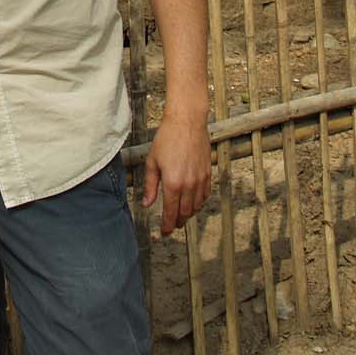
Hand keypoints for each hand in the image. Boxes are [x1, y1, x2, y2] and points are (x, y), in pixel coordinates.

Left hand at [142, 110, 212, 235]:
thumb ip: (150, 186)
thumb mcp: (152, 162)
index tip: (164, 232)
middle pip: (185, 212)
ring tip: (181, 215)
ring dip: (188, 213)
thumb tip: (147, 204)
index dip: (168, 225)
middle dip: (178, 222)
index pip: (171, 212)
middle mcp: (189, 185)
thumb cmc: (167, 139)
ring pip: (196, 206)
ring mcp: (200, 180)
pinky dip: (199, 202)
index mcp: (173, 183)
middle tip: (172, 226)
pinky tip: (193, 202)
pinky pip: (205, 195)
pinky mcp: (207, 173)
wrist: (187, 122)